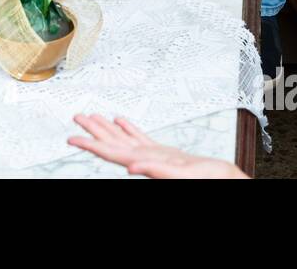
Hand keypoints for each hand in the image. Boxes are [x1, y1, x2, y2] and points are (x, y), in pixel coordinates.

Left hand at [68, 114, 247, 178]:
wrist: (225, 180)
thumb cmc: (208, 180)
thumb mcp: (181, 175)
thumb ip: (155, 170)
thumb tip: (130, 167)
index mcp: (145, 163)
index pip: (111, 153)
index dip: (91, 144)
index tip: (72, 138)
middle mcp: (145, 159)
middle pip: (112, 143)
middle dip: (94, 131)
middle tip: (77, 118)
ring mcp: (153, 155)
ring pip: (124, 139)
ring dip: (108, 127)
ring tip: (93, 115)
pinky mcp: (164, 153)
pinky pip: (141, 138)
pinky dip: (130, 128)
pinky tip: (121, 121)